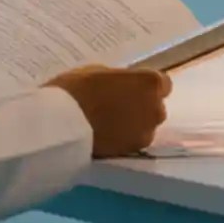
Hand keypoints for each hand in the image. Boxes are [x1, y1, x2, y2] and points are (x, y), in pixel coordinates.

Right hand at [44, 65, 171, 157]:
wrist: (61, 123)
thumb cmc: (78, 88)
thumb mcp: (100, 72)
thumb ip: (121, 80)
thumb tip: (124, 86)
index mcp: (150, 82)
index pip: (162, 84)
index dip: (146, 87)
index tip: (133, 89)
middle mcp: (156, 107)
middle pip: (156, 106)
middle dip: (143, 106)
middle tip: (120, 107)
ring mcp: (147, 131)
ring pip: (147, 126)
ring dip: (136, 124)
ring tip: (112, 124)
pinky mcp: (134, 150)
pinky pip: (135, 141)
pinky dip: (126, 139)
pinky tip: (108, 136)